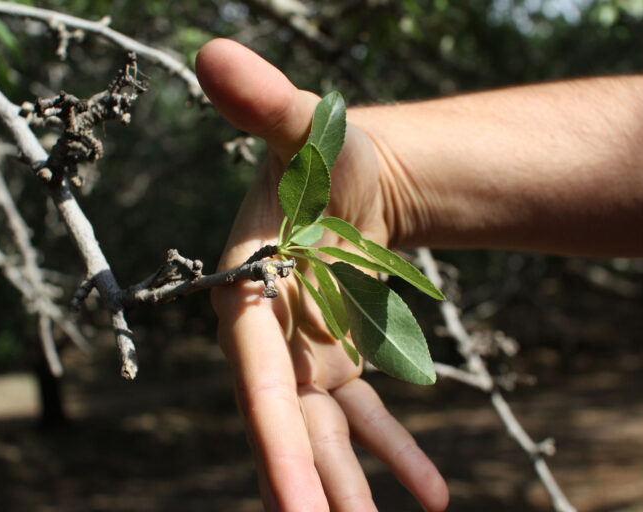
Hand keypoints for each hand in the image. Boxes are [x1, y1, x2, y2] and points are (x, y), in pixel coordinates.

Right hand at [197, 38, 447, 511]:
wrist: (359, 175)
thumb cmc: (327, 150)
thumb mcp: (305, 124)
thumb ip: (263, 100)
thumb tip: (213, 51)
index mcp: (247, 287)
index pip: (256, 375)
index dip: (272, 440)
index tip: (296, 509)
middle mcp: (266, 331)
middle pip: (284, 422)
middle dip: (307, 485)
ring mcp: (301, 352)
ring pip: (323, 432)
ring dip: (349, 485)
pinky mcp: (337, 361)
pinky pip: (363, 416)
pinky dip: (393, 454)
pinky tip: (429, 491)